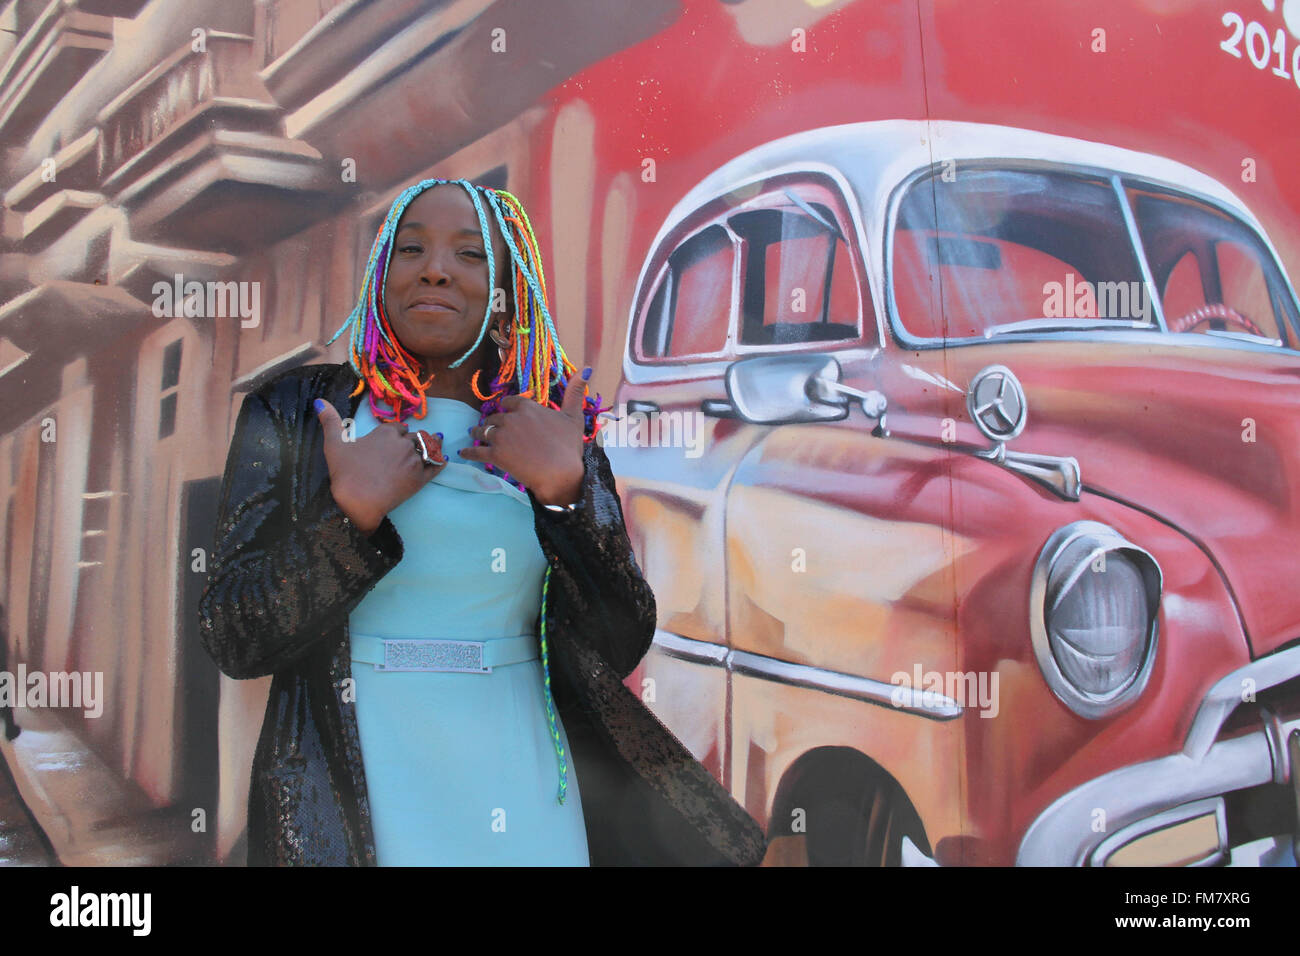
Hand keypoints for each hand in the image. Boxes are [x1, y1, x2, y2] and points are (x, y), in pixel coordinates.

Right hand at [315, 399, 444, 534]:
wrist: (358, 500)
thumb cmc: (345, 472)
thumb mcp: (334, 443)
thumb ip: (330, 420)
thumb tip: (319, 401)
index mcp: (386, 433)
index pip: (398, 427)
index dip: (398, 432)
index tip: (396, 436)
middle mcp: (403, 444)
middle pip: (414, 438)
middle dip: (414, 440)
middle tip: (415, 443)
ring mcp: (414, 461)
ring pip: (428, 448)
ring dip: (432, 445)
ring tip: (437, 442)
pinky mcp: (421, 479)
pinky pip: (436, 467)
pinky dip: (440, 462)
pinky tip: (444, 461)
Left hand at [457, 367, 588, 505]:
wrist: (560, 474)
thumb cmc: (569, 446)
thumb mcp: (574, 417)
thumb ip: (575, 393)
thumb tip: (586, 369)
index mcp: (528, 407)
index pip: (510, 402)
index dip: (507, 407)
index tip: (505, 411)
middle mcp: (511, 418)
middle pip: (495, 417)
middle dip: (493, 422)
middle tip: (490, 427)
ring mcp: (501, 436)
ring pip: (483, 431)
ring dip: (477, 432)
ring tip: (473, 434)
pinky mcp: (494, 454)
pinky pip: (476, 450)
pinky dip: (468, 451)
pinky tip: (463, 452)